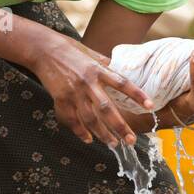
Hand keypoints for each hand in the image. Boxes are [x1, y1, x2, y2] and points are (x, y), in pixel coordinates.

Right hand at [33, 31, 154, 147]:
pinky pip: (72, 120)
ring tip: (113, 144)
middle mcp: (87, 82)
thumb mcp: (90, 53)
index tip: (150, 105)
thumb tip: (118, 69)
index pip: (122, 83)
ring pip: (90, 119)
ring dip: (102, 134)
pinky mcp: (61, 99)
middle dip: (120, 127)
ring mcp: (73, 92)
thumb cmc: (69, 49)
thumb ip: (104, 64)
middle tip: (131, 141)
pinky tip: (89, 139)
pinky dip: (80, 132)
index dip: (137, 94)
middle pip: (107, 109)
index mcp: (98, 69)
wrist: (43, 49)